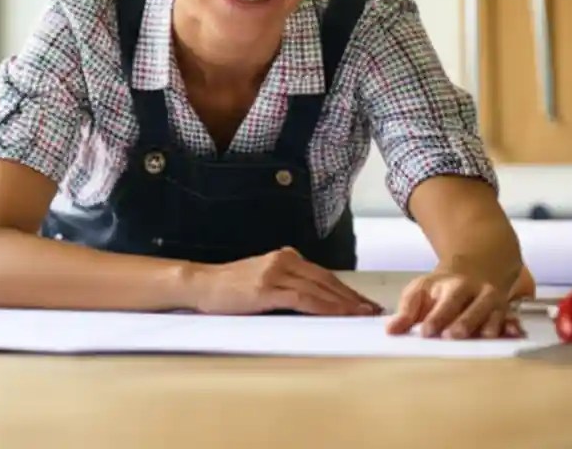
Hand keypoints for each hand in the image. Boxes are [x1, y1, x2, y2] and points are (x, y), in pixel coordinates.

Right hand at [189, 247, 383, 315]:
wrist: (201, 283)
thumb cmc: (228, 286)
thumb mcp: (261, 277)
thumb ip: (285, 282)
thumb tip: (313, 299)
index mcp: (284, 257)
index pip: (323, 274)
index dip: (345, 289)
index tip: (362, 301)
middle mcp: (283, 261)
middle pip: (326, 279)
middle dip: (351, 296)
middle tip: (371, 309)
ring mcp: (275, 274)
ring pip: (318, 288)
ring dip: (343, 303)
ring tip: (361, 314)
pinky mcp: (267, 289)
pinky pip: (303, 299)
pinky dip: (323, 307)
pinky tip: (336, 314)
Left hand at [386, 271, 524, 339]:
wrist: (479, 265)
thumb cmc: (443, 286)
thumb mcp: (420, 291)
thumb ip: (406, 312)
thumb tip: (391, 331)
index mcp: (448, 286)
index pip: (441, 302)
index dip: (435, 317)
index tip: (426, 332)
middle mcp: (472, 291)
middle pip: (468, 306)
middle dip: (462, 322)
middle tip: (451, 336)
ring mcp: (491, 301)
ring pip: (492, 312)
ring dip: (488, 325)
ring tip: (484, 337)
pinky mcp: (505, 311)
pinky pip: (512, 319)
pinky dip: (514, 326)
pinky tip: (515, 334)